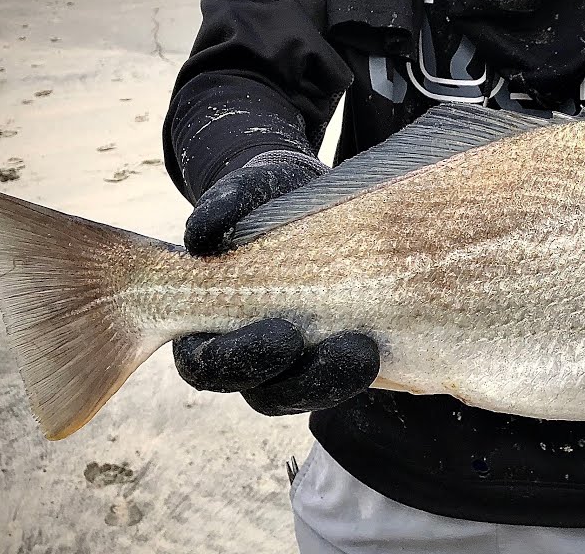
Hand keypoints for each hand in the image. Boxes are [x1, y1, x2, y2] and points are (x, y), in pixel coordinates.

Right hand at [173, 150, 380, 414]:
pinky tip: (382, 348)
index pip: (205, 364)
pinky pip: (336, 384)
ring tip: (368, 350)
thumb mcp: (250, 190)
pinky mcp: (326, 359)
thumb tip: (201, 236)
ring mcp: (287, 364)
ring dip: (334, 381)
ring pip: (301, 395)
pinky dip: (356, 371)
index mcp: (204, 323)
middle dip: (300, 379)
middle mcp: (242, 356)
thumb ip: (225, 205)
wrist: (309, 200)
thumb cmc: (267, 199)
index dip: (239, 359)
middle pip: (262, 394)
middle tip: (343, 347)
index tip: (284, 333)